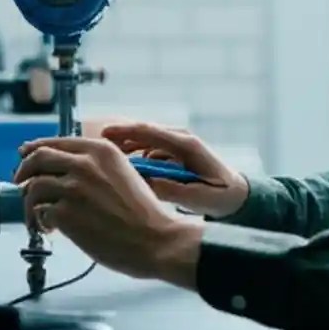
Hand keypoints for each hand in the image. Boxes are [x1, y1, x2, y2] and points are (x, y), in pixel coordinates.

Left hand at [14, 137, 203, 287]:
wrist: (156, 240)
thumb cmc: (144, 214)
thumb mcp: (124, 174)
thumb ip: (96, 167)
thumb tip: (64, 169)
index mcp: (100, 150)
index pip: (55, 142)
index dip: (34, 150)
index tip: (24, 157)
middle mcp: (84, 163)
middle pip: (37, 158)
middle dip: (23, 172)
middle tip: (20, 186)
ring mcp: (73, 188)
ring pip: (32, 187)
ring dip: (30, 204)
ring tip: (41, 218)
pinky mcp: (65, 213)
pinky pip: (39, 212)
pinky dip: (39, 222)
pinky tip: (51, 229)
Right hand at [97, 122, 248, 218]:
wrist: (235, 195)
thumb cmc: (220, 195)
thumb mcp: (199, 198)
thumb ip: (173, 191)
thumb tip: (146, 184)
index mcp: (187, 145)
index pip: (152, 132)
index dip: (127, 131)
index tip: (105, 135)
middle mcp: (179, 139)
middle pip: (143, 132)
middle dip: (118, 136)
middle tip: (93, 145)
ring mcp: (173, 145)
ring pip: (141, 140)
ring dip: (122, 146)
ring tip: (98, 156)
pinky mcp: (169, 153)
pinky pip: (144, 149)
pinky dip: (130, 154)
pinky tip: (115, 166)